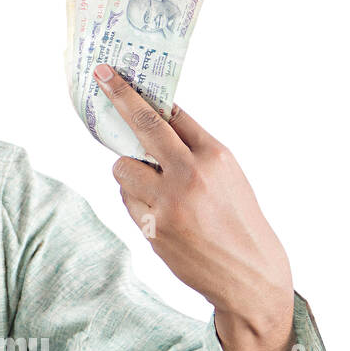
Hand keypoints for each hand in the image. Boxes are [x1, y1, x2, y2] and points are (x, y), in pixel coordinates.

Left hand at [94, 63, 292, 332]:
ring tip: (157, 191)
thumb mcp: (228, 176)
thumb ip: (193, 150)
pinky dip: (136, 201)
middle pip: (143, 127)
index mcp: (216, 156)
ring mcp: (169, 201)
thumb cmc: (237, 220)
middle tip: (101, 78)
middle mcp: (192, 174)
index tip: (114, 75)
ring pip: (123, 168)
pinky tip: (162, 216)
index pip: (172, 114)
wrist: (250, 275)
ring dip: (130, 174)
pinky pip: (126, 200)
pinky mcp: (152, 226)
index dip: (139, 93)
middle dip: (119, 99)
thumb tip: (151, 123)